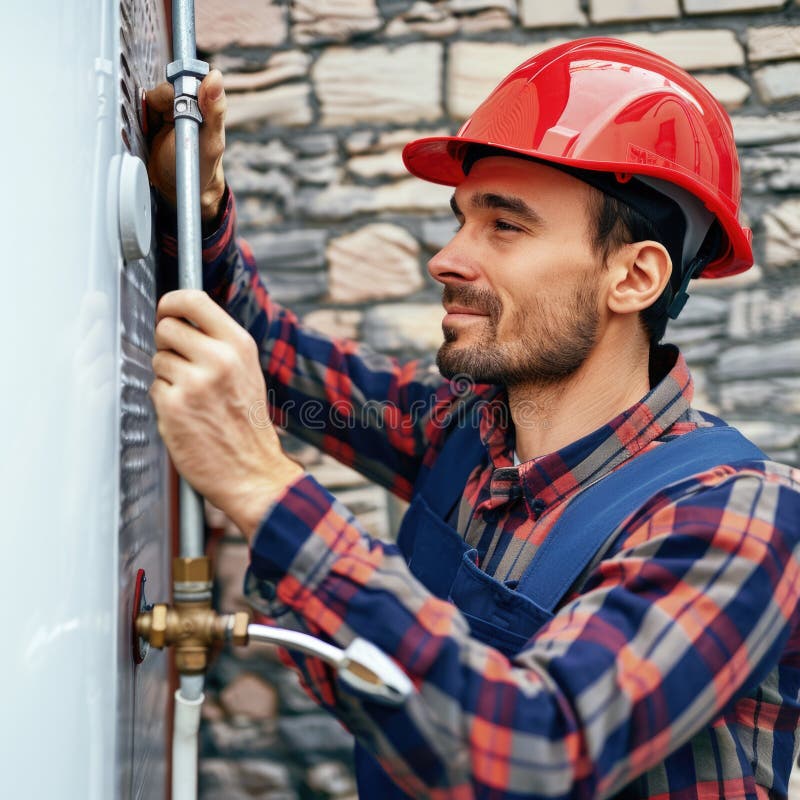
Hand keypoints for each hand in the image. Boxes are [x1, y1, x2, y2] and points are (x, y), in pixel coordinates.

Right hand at [146, 70, 226, 222]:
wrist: (180, 188)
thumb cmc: (201, 167)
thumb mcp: (210, 140)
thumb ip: (214, 110)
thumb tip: (215, 75)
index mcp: (202, 104)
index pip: (184, 80)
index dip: (176, 92)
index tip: (174, 109)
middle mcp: (184, 105)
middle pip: (162, 90)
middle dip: (160, 107)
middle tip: (166, 127)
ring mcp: (165, 113)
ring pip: (148, 100)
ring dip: (148, 116)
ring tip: (155, 134)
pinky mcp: (150, 122)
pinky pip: (138, 111)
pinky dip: (138, 121)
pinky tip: (146, 134)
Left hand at [149, 290, 303, 538]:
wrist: (253, 471)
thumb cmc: (247, 424)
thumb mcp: (246, 371)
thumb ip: (218, 343)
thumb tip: (179, 320)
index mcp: (239, 345)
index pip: (193, 300)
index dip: (172, 302)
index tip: (167, 311)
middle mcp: (218, 358)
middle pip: (166, 327)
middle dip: (168, 345)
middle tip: (184, 366)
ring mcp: (195, 382)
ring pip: (157, 360)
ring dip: (168, 377)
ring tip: (193, 397)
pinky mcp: (174, 406)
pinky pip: (154, 388)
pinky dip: (165, 401)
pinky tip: (187, 416)